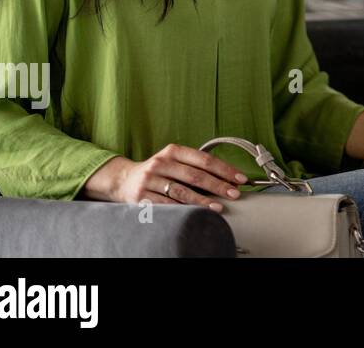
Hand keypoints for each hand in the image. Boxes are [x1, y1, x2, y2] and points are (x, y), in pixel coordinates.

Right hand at [112, 143, 248, 210]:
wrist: (123, 180)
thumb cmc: (158, 171)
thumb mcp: (173, 161)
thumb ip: (195, 166)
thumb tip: (227, 178)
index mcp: (173, 151)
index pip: (204, 159)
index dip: (224, 169)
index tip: (240, 179)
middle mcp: (161, 163)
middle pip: (195, 175)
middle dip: (218, 185)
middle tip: (234, 193)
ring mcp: (150, 180)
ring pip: (182, 192)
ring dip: (203, 201)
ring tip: (219, 207)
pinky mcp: (142, 196)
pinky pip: (167, 205)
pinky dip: (183, 210)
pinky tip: (196, 213)